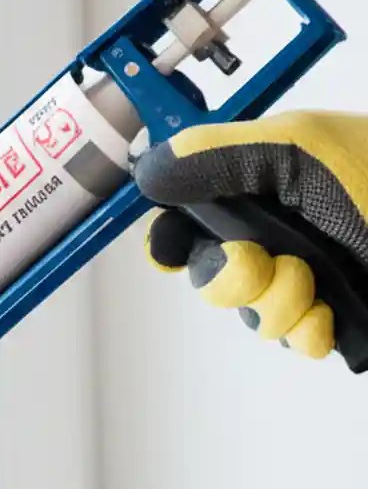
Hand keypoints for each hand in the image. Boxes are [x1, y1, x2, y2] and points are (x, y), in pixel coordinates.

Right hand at [135, 110, 367, 357]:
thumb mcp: (301, 148)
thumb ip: (217, 155)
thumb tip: (149, 169)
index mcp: (266, 183)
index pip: (192, 215)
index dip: (173, 237)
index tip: (174, 249)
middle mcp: (284, 230)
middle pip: (210, 273)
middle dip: (228, 277)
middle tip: (261, 263)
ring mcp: (311, 276)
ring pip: (250, 313)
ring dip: (276, 305)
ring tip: (315, 285)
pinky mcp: (340, 317)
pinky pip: (296, 340)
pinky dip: (309, 331)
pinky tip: (333, 314)